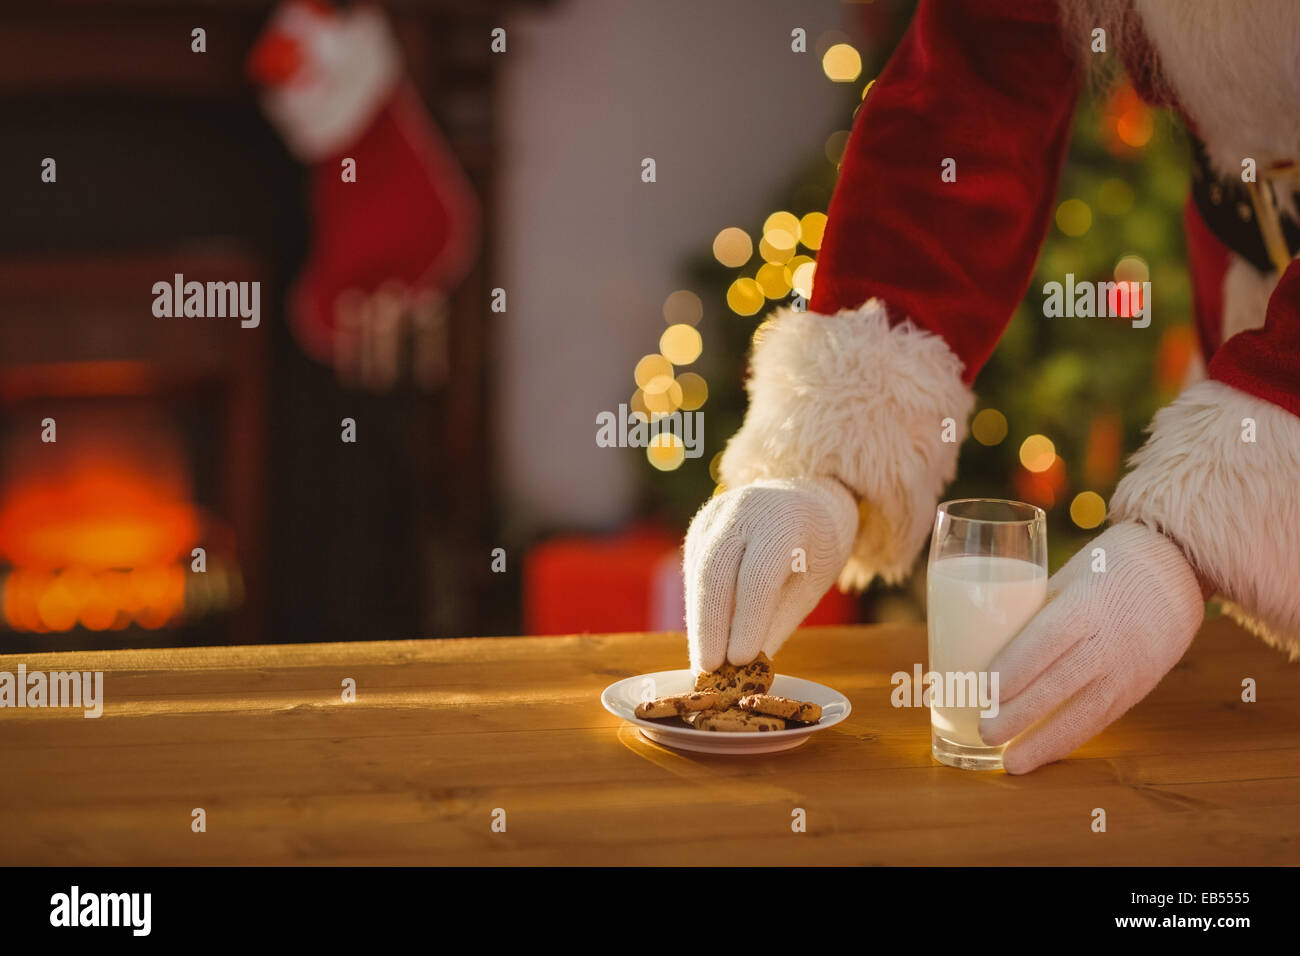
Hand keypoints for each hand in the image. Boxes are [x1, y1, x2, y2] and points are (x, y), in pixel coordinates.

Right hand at [684, 476, 857, 672]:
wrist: (804, 498)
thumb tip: (749, 670)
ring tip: (704, 662)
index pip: (758, 575)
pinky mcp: (701, 527)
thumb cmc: (814, 550)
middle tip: (709, 669)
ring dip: (699, 621)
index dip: (746, 620)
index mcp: (784, 520)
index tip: (740, 661)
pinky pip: (695, 570)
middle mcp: (744, 509)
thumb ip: (778, 621)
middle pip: (715, 570)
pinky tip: (704, 637)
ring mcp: (717, 515)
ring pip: (698, 572)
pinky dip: (699, 607)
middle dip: (708, 625)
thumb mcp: (810, 585)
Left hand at [979, 522, 1204, 772]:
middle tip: (985, 733)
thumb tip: (987, 642)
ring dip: (1046, 741)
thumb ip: (1036, 610)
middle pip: (1062, 682)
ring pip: (1085, 712)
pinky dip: (1072, 737)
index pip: (1049, 639)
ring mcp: (1128, 668)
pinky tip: (1045, 752)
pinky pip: (1103, 717)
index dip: (1017, 667)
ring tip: (1012, 763)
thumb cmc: (1109, 565)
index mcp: (1087, 604)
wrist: (1178, 569)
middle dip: (1022, 714)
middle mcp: (1110, 640)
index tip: (986, 691)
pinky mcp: (1138, 687)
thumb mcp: (1069, 575)